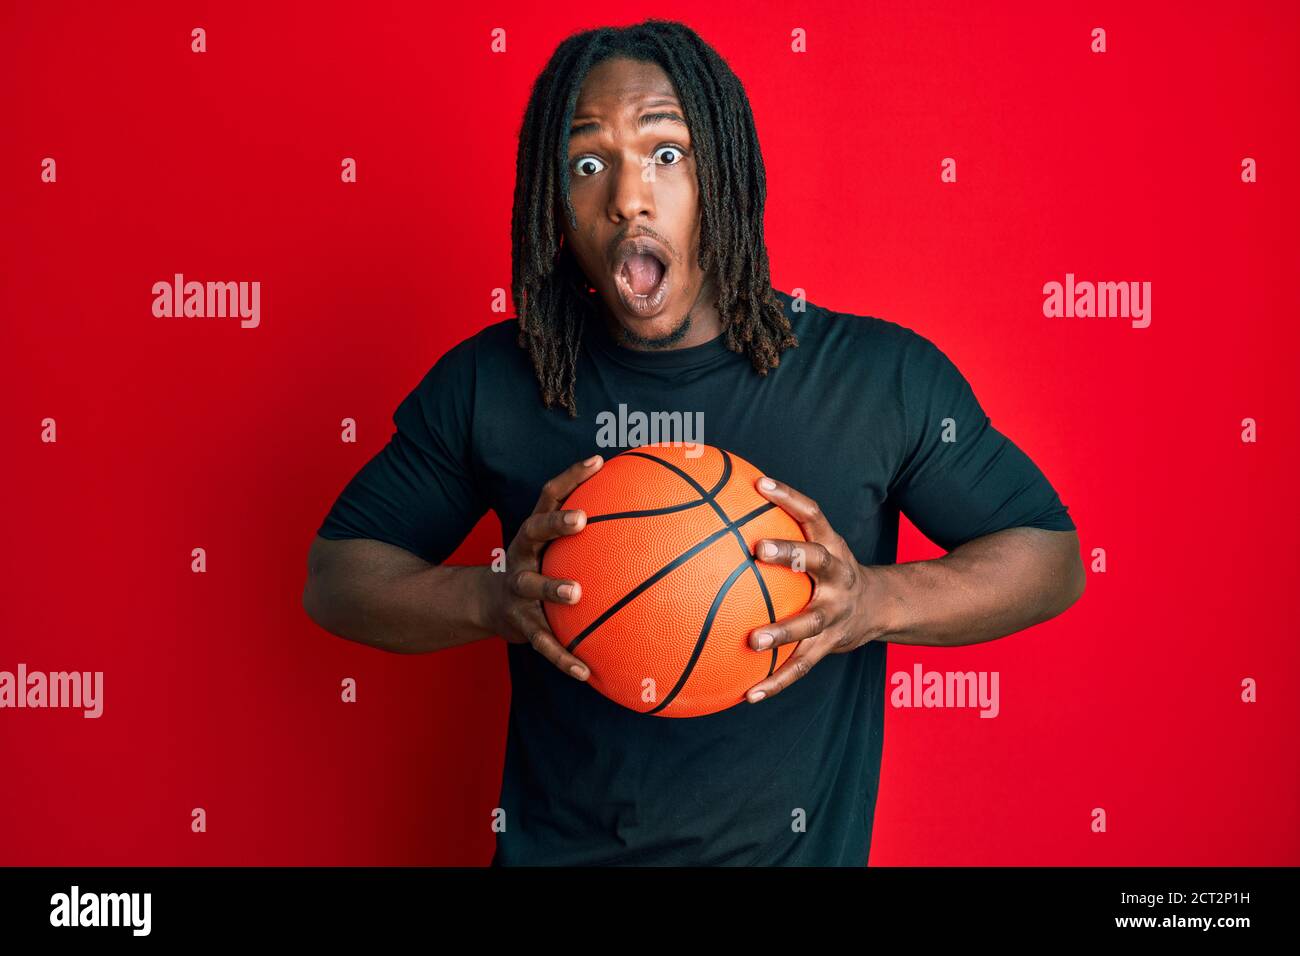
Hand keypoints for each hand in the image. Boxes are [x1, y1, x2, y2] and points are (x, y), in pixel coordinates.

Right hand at [481, 455, 602, 680]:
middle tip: (580, 519)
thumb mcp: (551, 545)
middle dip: (555, 523)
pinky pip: (544, 642)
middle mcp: (523, 555)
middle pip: (533, 531)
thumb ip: (590, 530)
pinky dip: (564, 657)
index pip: (550, 495)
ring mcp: (518, 589)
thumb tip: (647, 511)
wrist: (487, 605)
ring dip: (552, 587)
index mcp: (534, 533)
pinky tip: (587, 672)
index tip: (597, 461)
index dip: (571, 477)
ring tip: (576, 592)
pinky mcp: (521, 624)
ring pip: (532, 586)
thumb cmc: (538, 567)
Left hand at [743, 475, 889, 702]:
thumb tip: (723, 504)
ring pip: (809, 622)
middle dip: (791, 554)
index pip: (812, 514)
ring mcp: (835, 614)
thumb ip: (780, 526)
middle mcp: (837, 577)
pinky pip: (801, 666)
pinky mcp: (829, 646)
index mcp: (832, 547)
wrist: (880, 607)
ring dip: (782, 631)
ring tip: (752, 640)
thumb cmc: (829, 569)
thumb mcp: (818, 542)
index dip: (789, 497)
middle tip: (759, 549)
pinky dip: (775, 682)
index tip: (760, 483)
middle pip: (817, 561)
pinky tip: (748, 695)